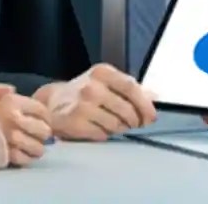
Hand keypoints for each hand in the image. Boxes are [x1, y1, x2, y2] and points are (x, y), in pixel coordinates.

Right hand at [0, 84, 52, 166]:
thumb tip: (13, 89)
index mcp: (12, 102)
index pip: (41, 110)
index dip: (46, 118)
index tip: (43, 122)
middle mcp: (15, 119)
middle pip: (44, 130)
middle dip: (43, 134)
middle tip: (38, 136)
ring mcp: (11, 138)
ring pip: (38, 148)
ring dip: (37, 148)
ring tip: (32, 147)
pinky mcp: (6, 155)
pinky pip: (26, 160)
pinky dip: (26, 159)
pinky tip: (22, 156)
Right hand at [33, 63, 156, 140]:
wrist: (52, 102)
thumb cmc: (84, 92)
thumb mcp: (106, 82)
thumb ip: (130, 88)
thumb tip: (155, 96)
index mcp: (102, 72)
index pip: (131, 87)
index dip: (144, 104)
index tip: (151, 116)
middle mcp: (92, 86)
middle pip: (126, 109)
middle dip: (134, 121)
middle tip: (133, 125)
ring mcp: (82, 104)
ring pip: (116, 124)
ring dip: (119, 129)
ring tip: (112, 124)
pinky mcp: (74, 121)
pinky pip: (101, 134)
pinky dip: (104, 134)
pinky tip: (98, 128)